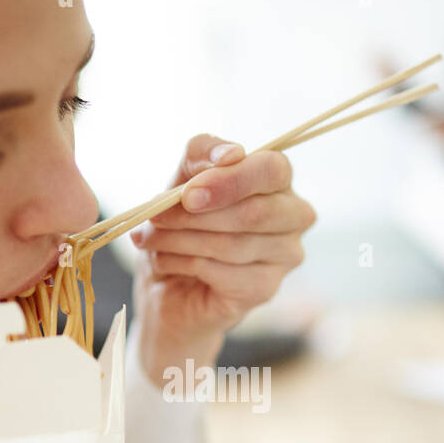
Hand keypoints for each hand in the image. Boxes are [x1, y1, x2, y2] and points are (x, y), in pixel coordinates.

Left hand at [128, 134, 315, 384]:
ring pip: (233, 244)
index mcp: (277, 181)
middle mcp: (294, 216)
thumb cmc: (182, 226)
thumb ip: (201, 155)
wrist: (168, 285)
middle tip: (156, 217)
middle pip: (255, 211)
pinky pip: (225, 273)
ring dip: (180, 240)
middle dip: (195, 215)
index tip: (188, 194)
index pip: (273, 169)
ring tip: (149, 238)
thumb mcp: (182, 181)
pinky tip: (165, 263)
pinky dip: (185, 265)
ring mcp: (286, 255)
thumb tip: (230, 154)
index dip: (230, 180)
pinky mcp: (266, 288)